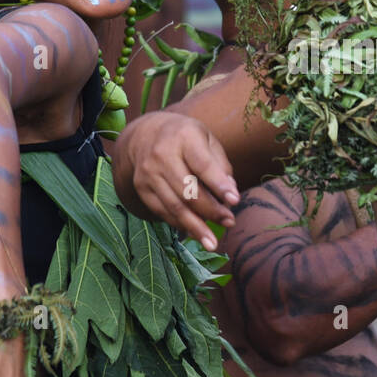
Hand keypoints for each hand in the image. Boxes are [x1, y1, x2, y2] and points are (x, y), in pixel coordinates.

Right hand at [116, 112, 238, 249]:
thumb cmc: (186, 139)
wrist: (146, 135)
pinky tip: (195, 233)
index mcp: (184, 136)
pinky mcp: (141, 188)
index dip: (219, 184)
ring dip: (195, 226)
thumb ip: (220, 165)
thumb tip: (230, 194)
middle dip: (211, 210)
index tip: (235, 201)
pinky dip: (180, 224)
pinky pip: (162, 212)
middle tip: (229, 222)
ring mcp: (148, 172)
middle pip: (188, 190)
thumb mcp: (207, 139)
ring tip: (212, 242)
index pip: (203, 164)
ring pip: (174, 206)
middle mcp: (162, 154)